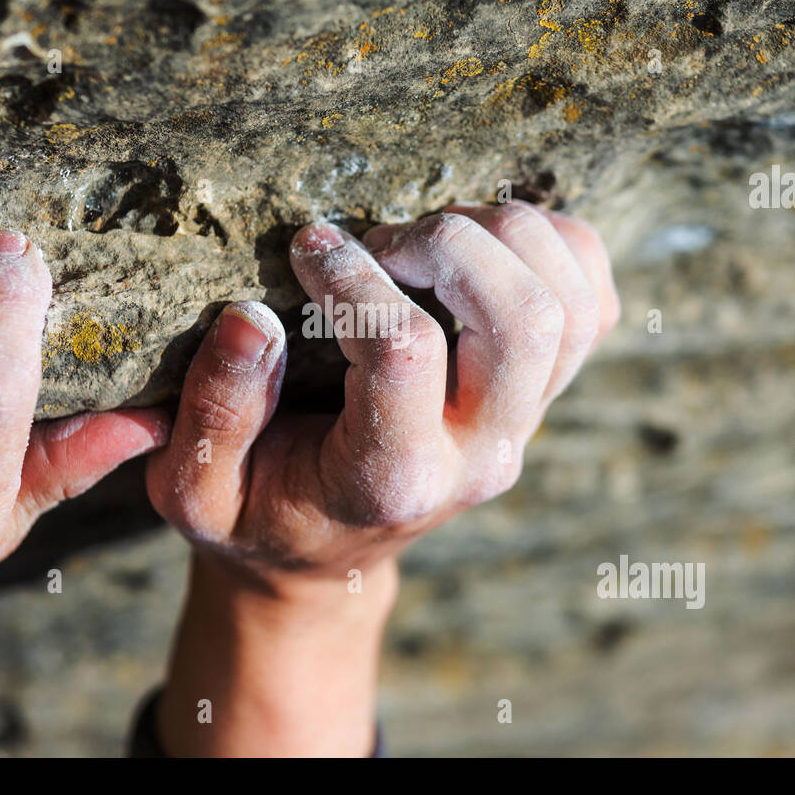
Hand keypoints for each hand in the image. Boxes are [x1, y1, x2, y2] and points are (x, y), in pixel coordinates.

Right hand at [146, 201, 617, 754]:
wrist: (329, 557)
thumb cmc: (259, 514)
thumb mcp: (199, 491)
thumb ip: (215, 414)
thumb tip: (251, 319)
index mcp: (391, 478)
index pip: (405, 349)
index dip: (353, 277)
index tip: (304, 248)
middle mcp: (479, 452)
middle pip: (523, 319)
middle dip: (449, 243)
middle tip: (379, 240)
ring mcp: (524, 422)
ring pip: (570, 302)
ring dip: (504, 237)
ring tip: (426, 238)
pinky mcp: (545, 391)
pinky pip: (595, 299)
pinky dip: (554, 248)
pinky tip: (482, 246)